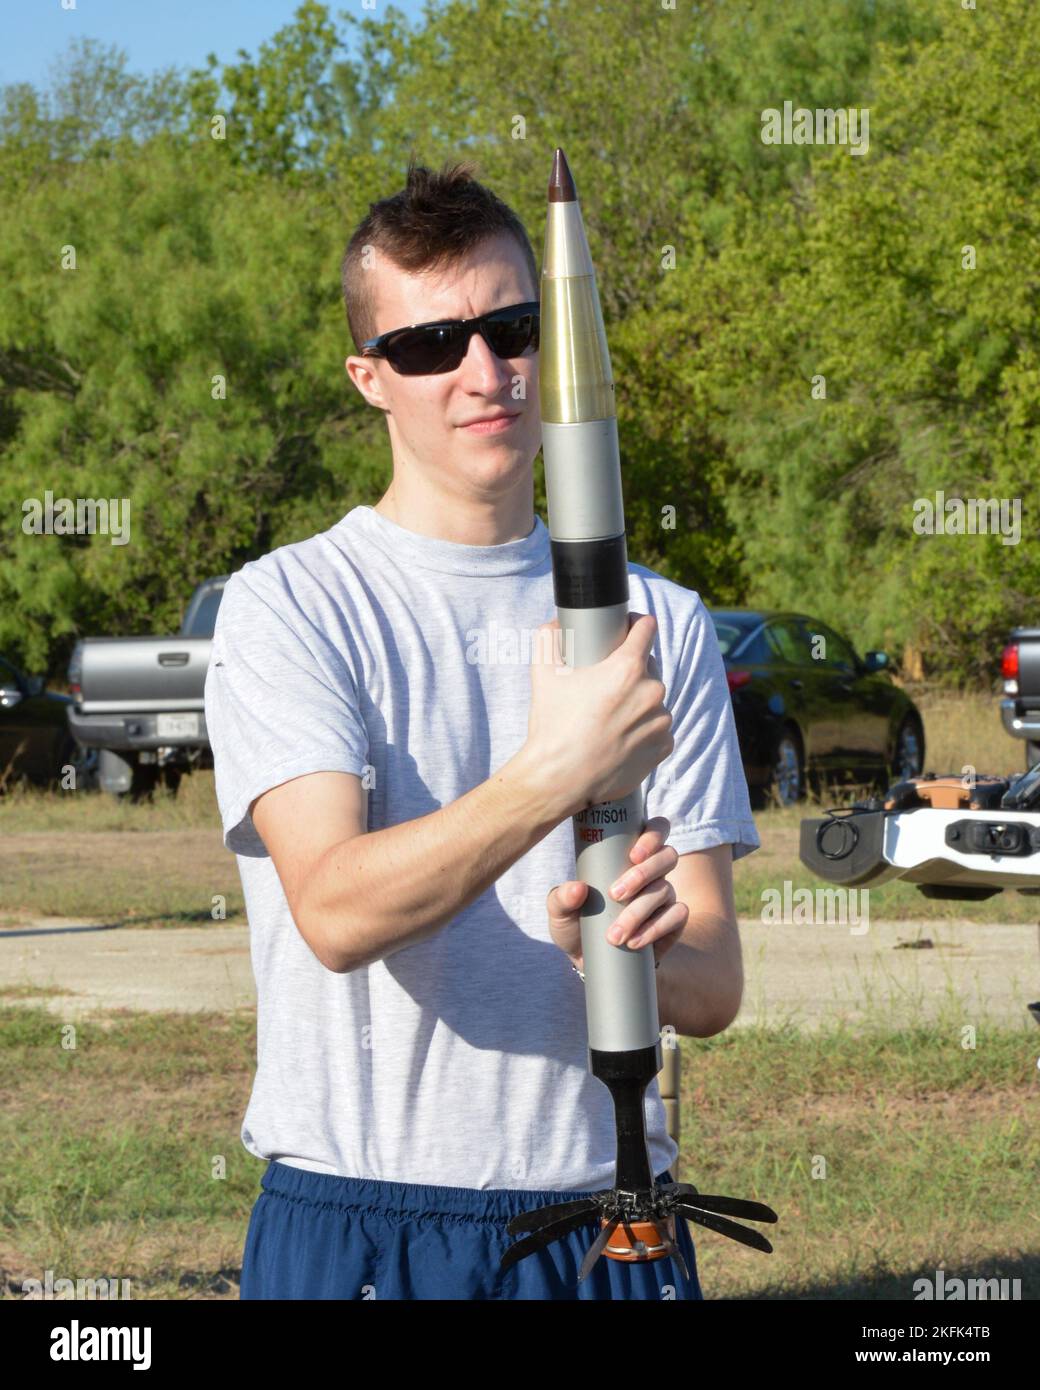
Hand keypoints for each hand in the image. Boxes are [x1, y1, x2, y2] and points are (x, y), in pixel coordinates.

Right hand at [523, 613, 673, 819]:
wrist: (559, 779)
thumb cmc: (552, 725)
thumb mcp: (542, 672)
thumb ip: (549, 637)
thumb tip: (557, 623)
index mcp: (627, 669)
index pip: (646, 628)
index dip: (634, 624)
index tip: (625, 630)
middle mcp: (651, 693)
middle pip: (649, 666)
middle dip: (631, 670)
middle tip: (605, 684)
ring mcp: (660, 722)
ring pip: (653, 700)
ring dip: (638, 702)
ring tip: (610, 716)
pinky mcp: (662, 747)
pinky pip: (658, 729)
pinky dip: (643, 730)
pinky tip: (621, 737)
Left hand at [547, 816, 688, 973]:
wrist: (590, 960)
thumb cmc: (577, 923)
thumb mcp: (561, 911)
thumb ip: (562, 898)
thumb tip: (578, 888)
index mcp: (630, 855)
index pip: (656, 829)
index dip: (652, 835)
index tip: (633, 854)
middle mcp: (654, 871)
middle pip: (667, 855)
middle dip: (643, 873)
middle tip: (615, 895)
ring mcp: (666, 895)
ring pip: (666, 889)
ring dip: (639, 911)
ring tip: (614, 934)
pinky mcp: (674, 921)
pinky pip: (677, 916)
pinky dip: (656, 929)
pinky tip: (634, 942)